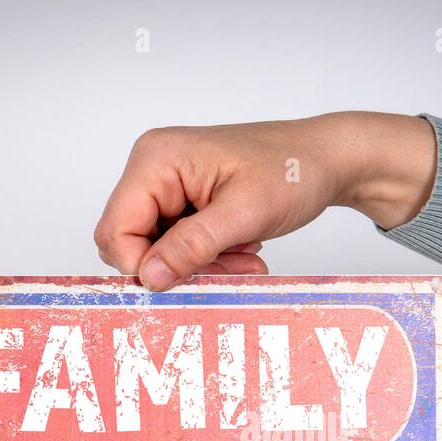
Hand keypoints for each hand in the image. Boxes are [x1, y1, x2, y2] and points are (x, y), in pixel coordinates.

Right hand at [94, 111, 436, 289]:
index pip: (117, 229)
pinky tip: (241, 251)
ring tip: (243, 259)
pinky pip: (178, 244)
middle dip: (176, 267)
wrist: (324, 161)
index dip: (143, 266)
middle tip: (226, 269)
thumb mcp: (245, 213)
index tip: (186, 281)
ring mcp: (167, 184)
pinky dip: (207, 257)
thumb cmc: (292, 172)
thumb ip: (193, 245)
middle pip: (132, 242)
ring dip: (198, 265)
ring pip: (157, 249)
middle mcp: (153, 168)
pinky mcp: (182, 200)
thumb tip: (149, 277)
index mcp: (156, 159)